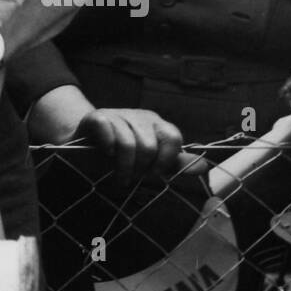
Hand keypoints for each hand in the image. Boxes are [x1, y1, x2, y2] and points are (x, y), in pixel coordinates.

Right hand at [74, 107, 205, 187]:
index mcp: (156, 124)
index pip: (173, 138)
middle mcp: (139, 116)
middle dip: (141, 168)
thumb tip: (204, 167)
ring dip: (123, 167)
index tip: (155, 172)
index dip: (165, 160)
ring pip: (127, 143)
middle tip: (134, 175)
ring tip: (121, 176)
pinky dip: (108, 147)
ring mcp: (117, 114)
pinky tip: (106, 153)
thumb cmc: (122, 156)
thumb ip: (175, 164)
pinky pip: (106, 130)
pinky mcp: (97, 117)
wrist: (86, 146)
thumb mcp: (151, 162)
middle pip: (149, 146)